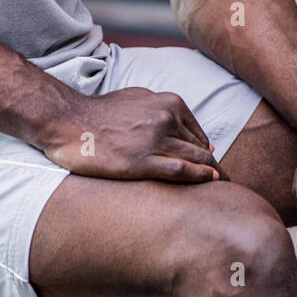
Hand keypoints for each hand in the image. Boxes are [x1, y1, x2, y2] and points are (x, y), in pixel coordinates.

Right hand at [42, 87, 218, 182]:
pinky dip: (198, 178)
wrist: (67, 121)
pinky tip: (207, 186)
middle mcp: (167, 118)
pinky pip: (181, 171)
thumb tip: (188, 128)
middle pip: (203, 150)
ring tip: (222, 197)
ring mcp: (155, 140)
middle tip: (228, 189)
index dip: (208, 158)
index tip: (215, 174)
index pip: (200, 136)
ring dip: (212, 178)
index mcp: (169, 103)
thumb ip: (165, 111)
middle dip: (216, 171)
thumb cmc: (101, 112)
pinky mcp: (141, 161)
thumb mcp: (139, 98)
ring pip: (197, 161)